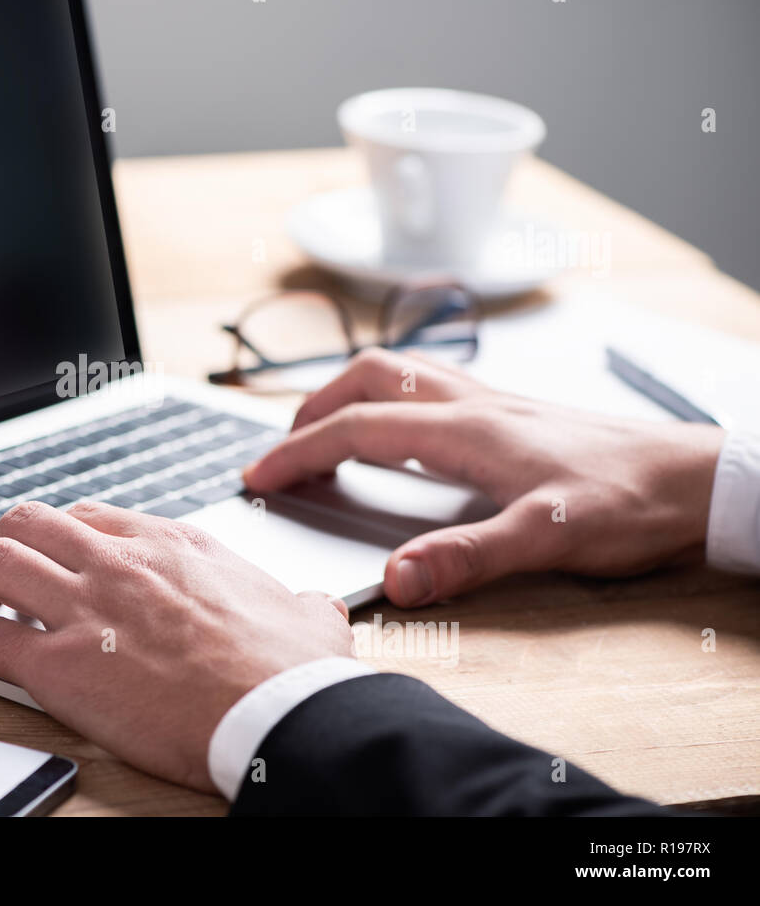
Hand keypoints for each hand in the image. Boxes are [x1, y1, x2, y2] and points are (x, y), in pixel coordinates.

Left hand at [0, 500, 353, 792]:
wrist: (282, 714)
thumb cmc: (293, 673)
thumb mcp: (306, 617)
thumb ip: (301, 604)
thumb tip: (315, 608)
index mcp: (174, 545)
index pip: (91, 516)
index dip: (57, 535)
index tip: (48, 553)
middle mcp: (122, 563)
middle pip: (31, 521)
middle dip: (0, 540)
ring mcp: (88, 608)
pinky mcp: (62, 665)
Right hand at [244, 347, 725, 606]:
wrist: (697, 479)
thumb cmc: (630, 501)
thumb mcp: (546, 538)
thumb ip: (466, 557)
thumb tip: (395, 578)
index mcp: (465, 428)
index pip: (355, 426)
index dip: (296, 450)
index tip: (257, 475)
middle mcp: (473, 404)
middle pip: (370, 378)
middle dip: (313, 408)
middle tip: (284, 450)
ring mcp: (493, 404)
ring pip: (401, 375)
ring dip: (351, 396)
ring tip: (327, 435)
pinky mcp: (513, 415)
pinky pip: (432, 391)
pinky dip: (392, 403)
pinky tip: (406, 441)